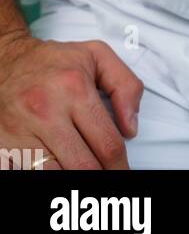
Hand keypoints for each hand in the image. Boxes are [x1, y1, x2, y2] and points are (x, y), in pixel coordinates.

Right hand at [0, 30, 142, 169]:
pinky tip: (58, 165)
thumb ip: (125, 86)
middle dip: (101, 176)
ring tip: (83, 168)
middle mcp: (46, 111)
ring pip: (57, 175)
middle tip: (107, 174)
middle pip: (83, 166)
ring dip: (74, 177)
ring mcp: (22, 131)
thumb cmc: (53, 62)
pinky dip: (48, 173)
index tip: (123, 170)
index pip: (107, 143)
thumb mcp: (97, 56)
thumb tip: (131, 127)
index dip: (120, 165)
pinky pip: (30, 173)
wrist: (6, 60)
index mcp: (74, 88)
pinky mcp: (4, 146)